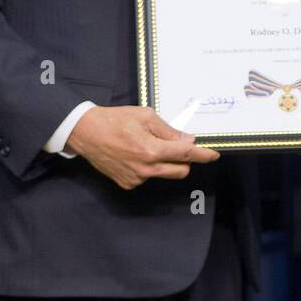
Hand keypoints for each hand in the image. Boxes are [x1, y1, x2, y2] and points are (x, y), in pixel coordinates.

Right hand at [65, 105, 219, 189]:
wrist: (86, 132)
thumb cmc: (116, 120)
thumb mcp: (146, 117)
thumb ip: (169, 131)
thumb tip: (188, 140)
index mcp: (152, 150)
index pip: (186, 155)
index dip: (203, 155)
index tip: (214, 155)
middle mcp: (146, 168)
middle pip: (181, 171)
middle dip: (185, 160)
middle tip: (176, 146)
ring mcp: (136, 179)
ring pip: (164, 174)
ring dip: (165, 163)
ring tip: (148, 147)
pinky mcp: (127, 184)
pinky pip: (148, 177)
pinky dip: (149, 168)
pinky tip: (135, 155)